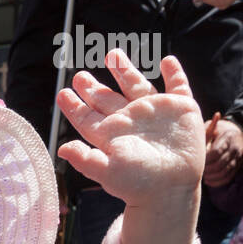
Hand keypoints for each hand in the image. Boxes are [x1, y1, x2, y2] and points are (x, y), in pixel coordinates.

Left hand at [55, 51, 204, 208]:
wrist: (172, 188)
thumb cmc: (138, 184)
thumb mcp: (107, 171)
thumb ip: (84, 159)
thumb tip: (61, 149)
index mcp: (111, 135)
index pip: (87, 118)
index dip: (74, 106)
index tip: (62, 94)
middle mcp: (130, 122)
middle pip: (107, 100)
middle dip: (92, 88)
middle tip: (79, 76)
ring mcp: (155, 113)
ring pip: (136, 86)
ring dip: (125, 71)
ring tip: (112, 55)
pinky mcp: (181, 109)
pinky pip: (177, 85)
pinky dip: (174, 73)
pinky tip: (167, 61)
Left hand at [204, 117, 242, 186]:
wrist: (236, 136)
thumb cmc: (220, 132)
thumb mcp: (214, 128)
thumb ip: (205, 132)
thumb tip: (194, 137)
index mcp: (228, 138)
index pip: (216, 152)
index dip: (206, 159)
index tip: (198, 161)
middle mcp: (235, 148)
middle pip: (219, 164)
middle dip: (207, 170)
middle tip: (199, 171)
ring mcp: (237, 158)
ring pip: (224, 172)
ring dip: (211, 177)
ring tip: (203, 176)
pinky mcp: (237, 167)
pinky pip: (228, 178)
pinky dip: (217, 182)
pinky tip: (208, 181)